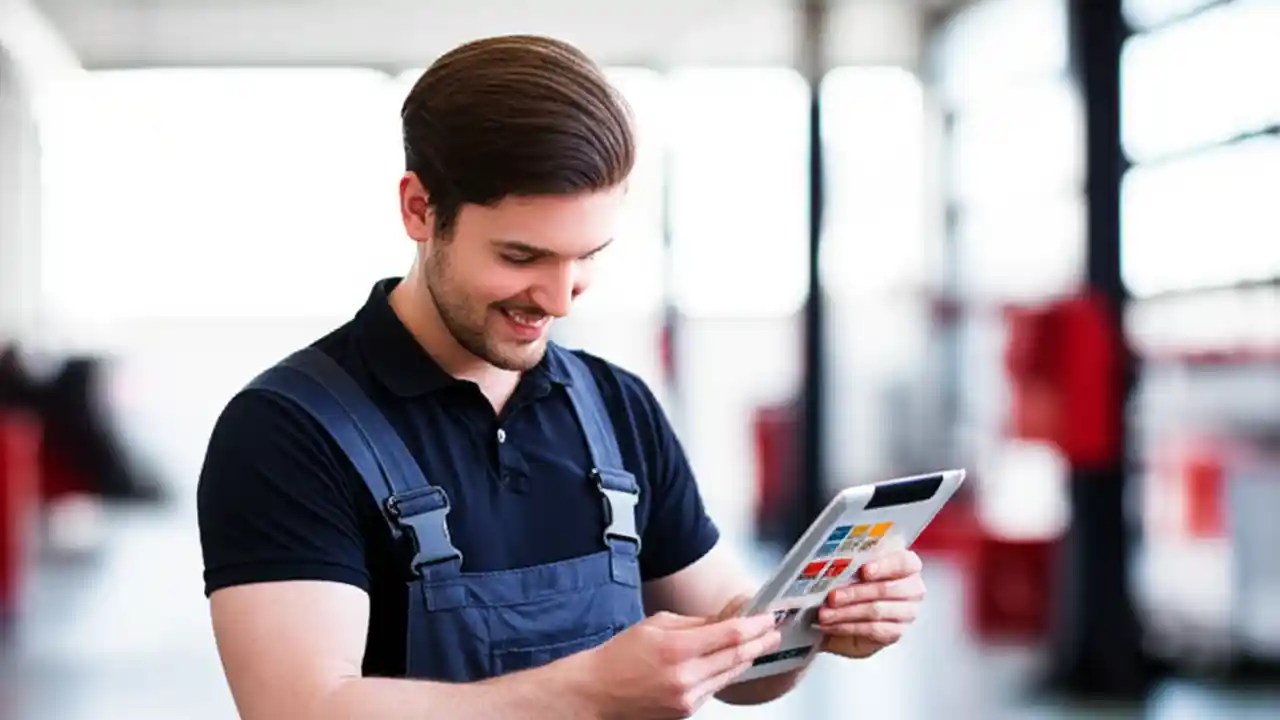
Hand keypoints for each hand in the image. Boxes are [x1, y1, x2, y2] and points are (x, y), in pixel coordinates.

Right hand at [573, 609, 781, 718]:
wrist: (598, 691)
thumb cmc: (621, 654)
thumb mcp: (655, 625)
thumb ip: (694, 623)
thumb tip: (724, 619)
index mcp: (676, 649)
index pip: (729, 635)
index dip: (754, 626)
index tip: (768, 618)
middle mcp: (685, 676)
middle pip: (736, 657)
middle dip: (760, 643)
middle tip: (775, 632)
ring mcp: (687, 698)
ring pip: (729, 675)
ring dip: (747, 659)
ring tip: (760, 645)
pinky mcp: (686, 711)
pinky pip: (714, 688)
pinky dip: (725, 674)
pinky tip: (732, 663)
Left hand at [815, 549, 925, 658]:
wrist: (850, 614)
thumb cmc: (854, 583)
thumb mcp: (854, 568)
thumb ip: (852, 563)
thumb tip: (835, 564)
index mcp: (906, 564)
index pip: (904, 562)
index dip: (885, 566)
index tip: (864, 571)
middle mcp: (912, 587)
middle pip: (887, 589)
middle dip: (855, 593)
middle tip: (832, 597)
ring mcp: (907, 612)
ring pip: (877, 611)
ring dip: (846, 612)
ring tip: (825, 614)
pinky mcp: (896, 632)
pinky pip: (873, 630)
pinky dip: (847, 627)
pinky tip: (831, 625)